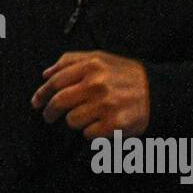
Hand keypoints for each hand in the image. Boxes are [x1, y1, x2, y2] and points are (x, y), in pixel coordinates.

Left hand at [32, 50, 150, 135]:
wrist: (157, 91)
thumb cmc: (123, 74)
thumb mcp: (100, 57)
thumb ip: (71, 61)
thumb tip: (45, 74)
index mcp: (91, 66)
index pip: (56, 81)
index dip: (42, 93)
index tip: (36, 102)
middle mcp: (97, 85)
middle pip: (59, 102)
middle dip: (50, 112)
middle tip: (48, 117)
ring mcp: (106, 106)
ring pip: (72, 120)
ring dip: (75, 121)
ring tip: (86, 116)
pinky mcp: (114, 125)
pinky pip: (88, 134)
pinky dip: (91, 132)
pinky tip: (100, 124)